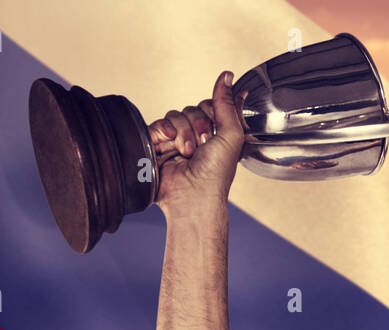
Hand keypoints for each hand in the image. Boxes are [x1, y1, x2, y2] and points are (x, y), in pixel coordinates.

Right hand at [149, 71, 246, 218]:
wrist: (192, 195)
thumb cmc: (215, 174)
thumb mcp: (231, 134)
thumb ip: (227, 103)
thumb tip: (227, 75)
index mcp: (215, 135)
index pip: (209, 104)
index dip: (212, 112)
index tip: (215, 130)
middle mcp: (195, 137)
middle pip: (192, 108)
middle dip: (198, 124)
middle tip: (202, 146)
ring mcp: (175, 142)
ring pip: (175, 115)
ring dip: (183, 132)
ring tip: (186, 153)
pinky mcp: (157, 147)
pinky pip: (157, 124)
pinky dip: (164, 132)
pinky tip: (171, 147)